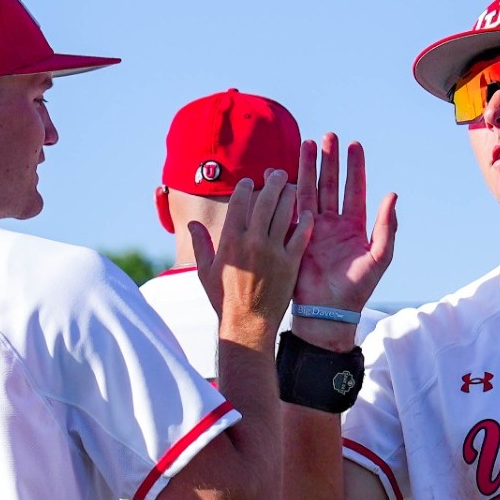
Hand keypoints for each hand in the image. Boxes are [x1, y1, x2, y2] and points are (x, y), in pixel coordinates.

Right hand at [194, 169, 309, 339]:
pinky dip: (305, 221)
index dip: (246, 187)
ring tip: (292, 186)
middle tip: (279, 174)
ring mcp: (273, 251)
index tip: (251, 182)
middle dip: (273, 182)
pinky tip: (308, 212)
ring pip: (284, 213)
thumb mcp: (206, 272)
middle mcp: (252, 241)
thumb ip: (201, 244)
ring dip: (289, 195)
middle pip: (265, 201)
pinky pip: (300, 235)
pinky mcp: (290, 263)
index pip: (239, 202)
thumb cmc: (224, 300)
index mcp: (230, 240)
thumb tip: (192, 224)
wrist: (248, 325)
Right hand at [291, 134, 396, 316]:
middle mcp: (334, 224)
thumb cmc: (357, 288)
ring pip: (311, 191)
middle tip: (328, 136)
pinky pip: (292, 210)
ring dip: (308, 168)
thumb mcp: (379, 257)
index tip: (354, 145)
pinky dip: (288, 191)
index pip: (355, 190)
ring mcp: (314, 229)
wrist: (328, 311)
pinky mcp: (296, 236)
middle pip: (331, 184)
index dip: (355, 168)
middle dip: (329, 160)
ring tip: (307, 144)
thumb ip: (387, 227)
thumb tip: (392, 196)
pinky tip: (285, 173)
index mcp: (354, 227)